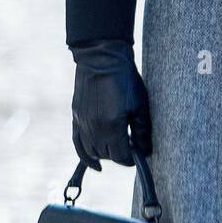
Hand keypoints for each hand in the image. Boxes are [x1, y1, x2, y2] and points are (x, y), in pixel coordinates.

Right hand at [70, 38, 151, 168]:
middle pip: (106, 154)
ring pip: (93, 151)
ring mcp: (82, 123)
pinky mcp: (76, 117)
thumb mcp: (139, 104)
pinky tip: (94, 163)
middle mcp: (94, 128)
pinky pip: (78, 144)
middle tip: (130, 149)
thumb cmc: (125, 79)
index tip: (137, 157)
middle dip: (119, 155)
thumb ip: (142, 130)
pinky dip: (85, 155)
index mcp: (112, 125)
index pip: (120, 155)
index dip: (129, 159)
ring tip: (116, 150)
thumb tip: (145, 150)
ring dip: (105, 154)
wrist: (101, 58)